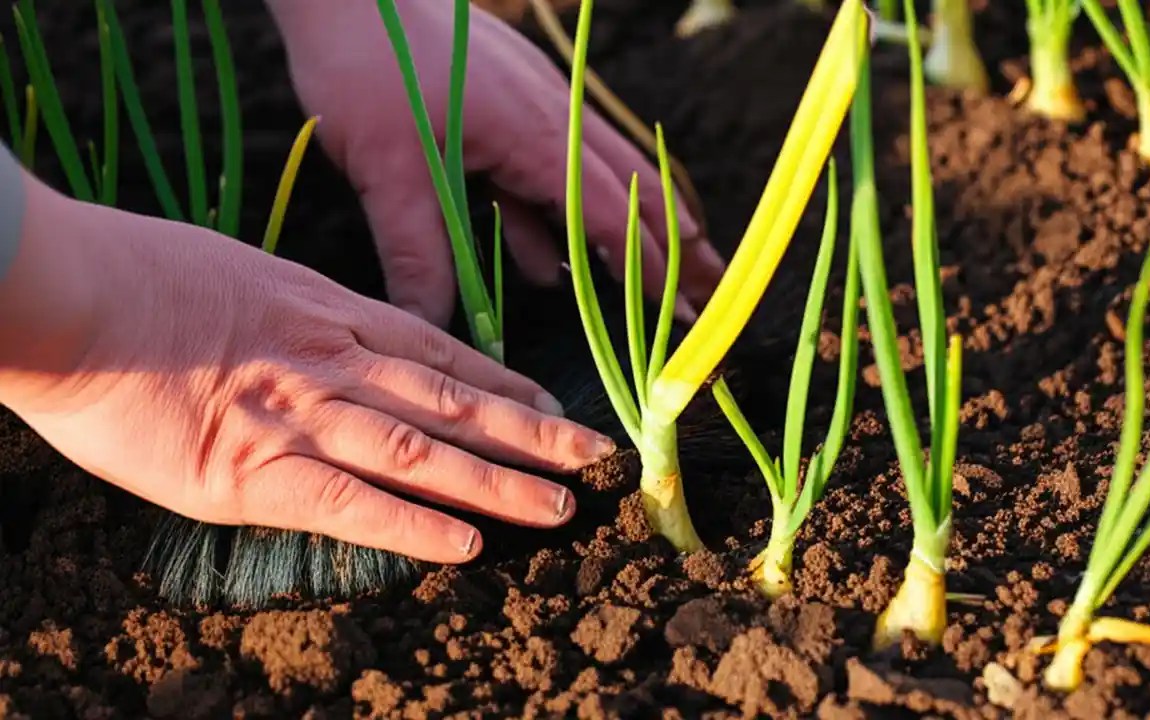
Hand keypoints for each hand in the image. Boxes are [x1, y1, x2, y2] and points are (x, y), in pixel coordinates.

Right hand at [0, 176, 614, 562]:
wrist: (65, 294)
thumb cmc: (134, 277)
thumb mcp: (238, 274)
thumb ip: (293, 318)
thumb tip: (321, 340)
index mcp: (327, 312)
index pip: (440, 352)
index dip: (504, 383)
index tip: (552, 406)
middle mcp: (332, 361)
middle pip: (455, 400)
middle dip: (532, 434)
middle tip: (596, 458)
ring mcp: (299, 415)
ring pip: (424, 450)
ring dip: (498, 481)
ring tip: (562, 506)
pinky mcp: (252, 473)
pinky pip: (351, 502)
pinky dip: (412, 525)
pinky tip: (467, 545)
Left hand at [266, 0, 724, 326]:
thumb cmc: (369, 63)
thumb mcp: (390, 172)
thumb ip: (419, 254)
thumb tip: (431, 326)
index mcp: (542, 137)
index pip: (618, 217)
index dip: (655, 271)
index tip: (690, 315)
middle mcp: (555, 120)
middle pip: (637, 192)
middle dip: (676, 249)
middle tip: (711, 295)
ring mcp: (534, 107)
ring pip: (599, 181)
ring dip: (624, 235)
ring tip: (650, 285)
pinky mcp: (505, 104)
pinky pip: (547, 172)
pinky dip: (556, 219)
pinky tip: (543, 262)